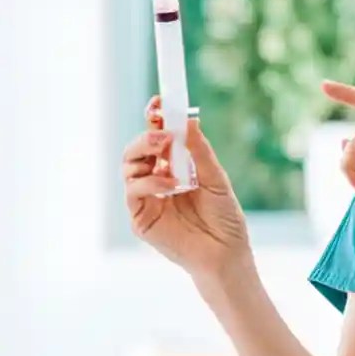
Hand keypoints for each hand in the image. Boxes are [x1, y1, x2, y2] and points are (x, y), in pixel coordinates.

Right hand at [123, 96, 252, 284]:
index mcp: (174, 166)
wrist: (226, 253)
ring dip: (145, 156)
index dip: (154, 118)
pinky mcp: (141, 218)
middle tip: (162, 134)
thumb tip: (188, 120)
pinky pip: (133, 192)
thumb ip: (199, 151)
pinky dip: (149, 183)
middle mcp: (156, 179)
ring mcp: (146, 199)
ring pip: (128, 167)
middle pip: (136, 150)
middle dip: (145, 136)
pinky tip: (169, 186)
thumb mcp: (215, 178)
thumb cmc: (224, 218)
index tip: (159, 102)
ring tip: (167, 157)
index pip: (157, 137)